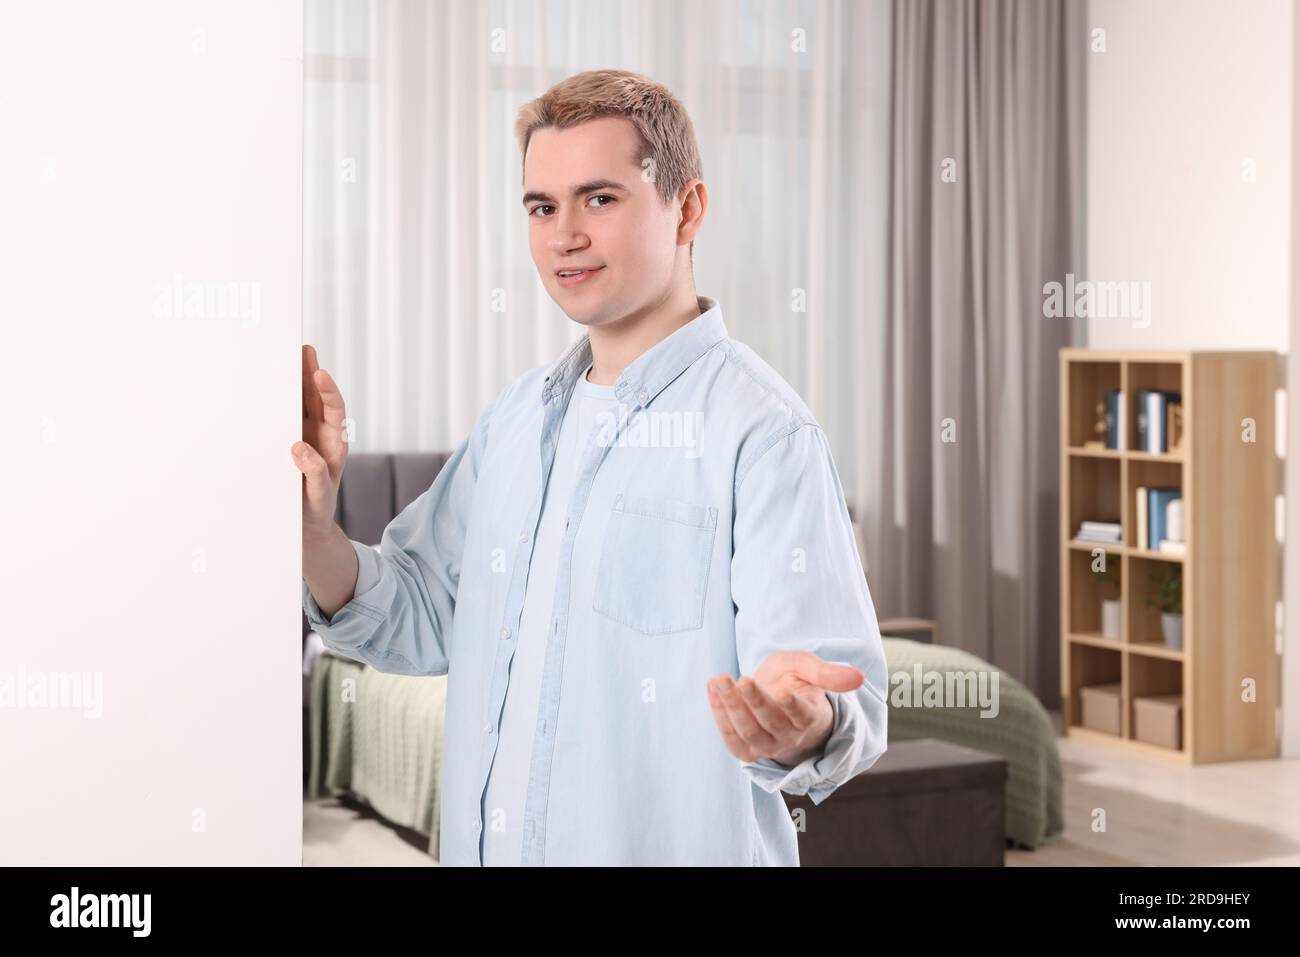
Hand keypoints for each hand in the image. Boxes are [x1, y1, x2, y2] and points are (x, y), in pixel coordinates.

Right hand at [292, 344, 347, 539]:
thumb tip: (300, 448)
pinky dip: (274, 400)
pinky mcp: (284, 441)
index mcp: (334, 442)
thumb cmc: (315, 508)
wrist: (304, 525)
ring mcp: (301, 434)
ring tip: (285, 354)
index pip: (334, 410)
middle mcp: (319, 433)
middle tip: (301, 348)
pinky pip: (280, 416)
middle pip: (316, 397)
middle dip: (309, 372)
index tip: (319, 375)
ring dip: (292, 380)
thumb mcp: (319, 495)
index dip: (328, 391)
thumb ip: (315, 473)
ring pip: (298, 402)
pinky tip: (264, 384)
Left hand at [707, 651, 863, 766]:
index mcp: (811, 717)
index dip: (793, 707)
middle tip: (741, 679)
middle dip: (754, 702)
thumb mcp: (809, 668)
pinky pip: (731, 738)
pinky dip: (719, 715)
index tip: (785, 691)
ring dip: (731, 707)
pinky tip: (712, 689)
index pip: (802, 716)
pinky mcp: (745, 750)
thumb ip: (828, 673)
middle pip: (770, 724)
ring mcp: (767, 746)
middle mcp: (790, 737)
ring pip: (748, 733)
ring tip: (719, 680)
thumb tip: (859, 677)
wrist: (777, 697)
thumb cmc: (796, 681)